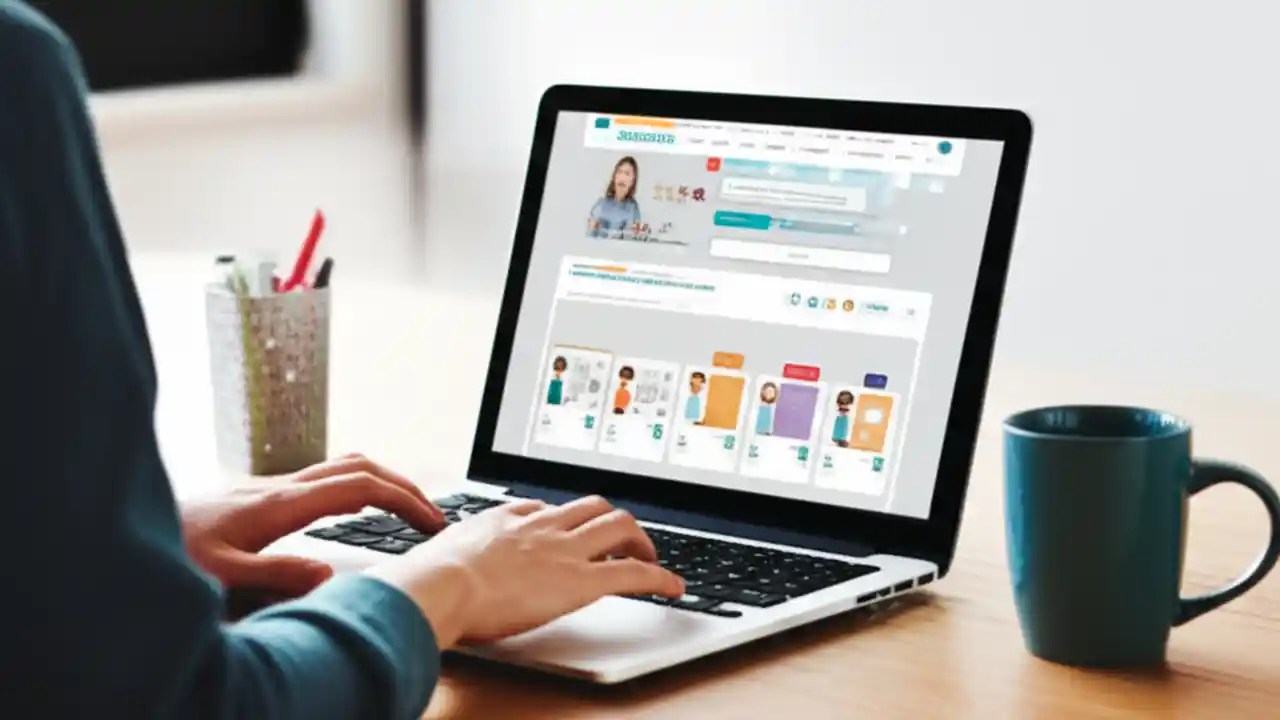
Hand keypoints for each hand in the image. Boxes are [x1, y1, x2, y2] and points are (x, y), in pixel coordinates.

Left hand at [182, 453, 444, 597]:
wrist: (128, 531)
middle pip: (360, 466)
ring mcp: (274, 487)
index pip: (360, 485)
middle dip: (404, 485)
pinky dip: (360, 485)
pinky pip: (327, 478)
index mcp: (281, 503)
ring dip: (384, 481)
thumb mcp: (221, 574)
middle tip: (433, 516)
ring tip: (408, 510)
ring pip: (344, 466)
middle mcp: (282, 487)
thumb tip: (331, 573)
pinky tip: (360, 508)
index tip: (431, 523)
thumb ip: (276, 573)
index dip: (403, 499)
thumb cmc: (171, 553)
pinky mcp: (265, 495)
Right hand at [366, 495, 683, 648]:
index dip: (565, 520)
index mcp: (503, 517)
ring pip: (620, 526)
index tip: (569, 530)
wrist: (436, 587)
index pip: (546, 509)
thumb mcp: (432, 558)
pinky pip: (634, 572)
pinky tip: (674, 587)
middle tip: (622, 540)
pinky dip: (661, 578)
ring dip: (642, 541)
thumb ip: (441, 559)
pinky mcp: (581, 578)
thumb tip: (419, 574)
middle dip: (612, 521)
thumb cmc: (424, 580)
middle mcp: (539, 525)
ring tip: (651, 558)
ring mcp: (563, 548)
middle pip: (592, 506)